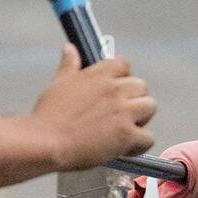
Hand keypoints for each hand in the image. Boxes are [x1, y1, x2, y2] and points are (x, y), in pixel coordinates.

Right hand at [28, 43, 155, 169]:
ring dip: (142, 118)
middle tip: (119, 113)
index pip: (124, 64)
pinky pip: (148, 138)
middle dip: (134, 99)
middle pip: (141, 86)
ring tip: (126, 129)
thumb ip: (69, 65)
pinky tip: (126, 148)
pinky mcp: (127, 135)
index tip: (115, 89)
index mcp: (100, 75)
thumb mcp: (58, 84)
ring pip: (150, 107)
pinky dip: (140, 144)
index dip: (122, 77)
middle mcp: (115, 90)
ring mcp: (124, 112)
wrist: (47, 142)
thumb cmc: (49, 116)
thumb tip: (70, 48)